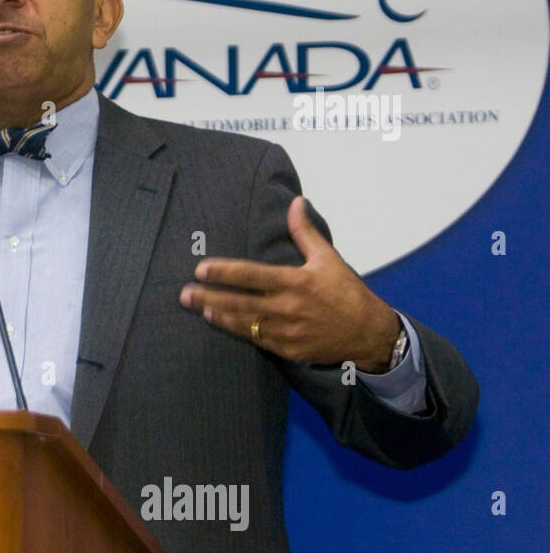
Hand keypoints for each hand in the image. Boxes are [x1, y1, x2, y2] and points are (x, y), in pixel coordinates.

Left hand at [179, 197, 401, 370]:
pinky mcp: (288, 350)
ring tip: (199, 309)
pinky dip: (239, 331)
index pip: (251, 276)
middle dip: (208, 298)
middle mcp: (288, 308)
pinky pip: (258, 340)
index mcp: (295, 282)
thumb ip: (305, 232)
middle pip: (239, 303)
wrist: (367, 332)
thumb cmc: (346, 291)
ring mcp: (286, 332)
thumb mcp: (328, 258)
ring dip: (219, 316)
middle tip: (184, 294)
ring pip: (244, 324)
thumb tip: (295, 202)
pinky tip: (223, 324)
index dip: (224, 272)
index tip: (201, 269)